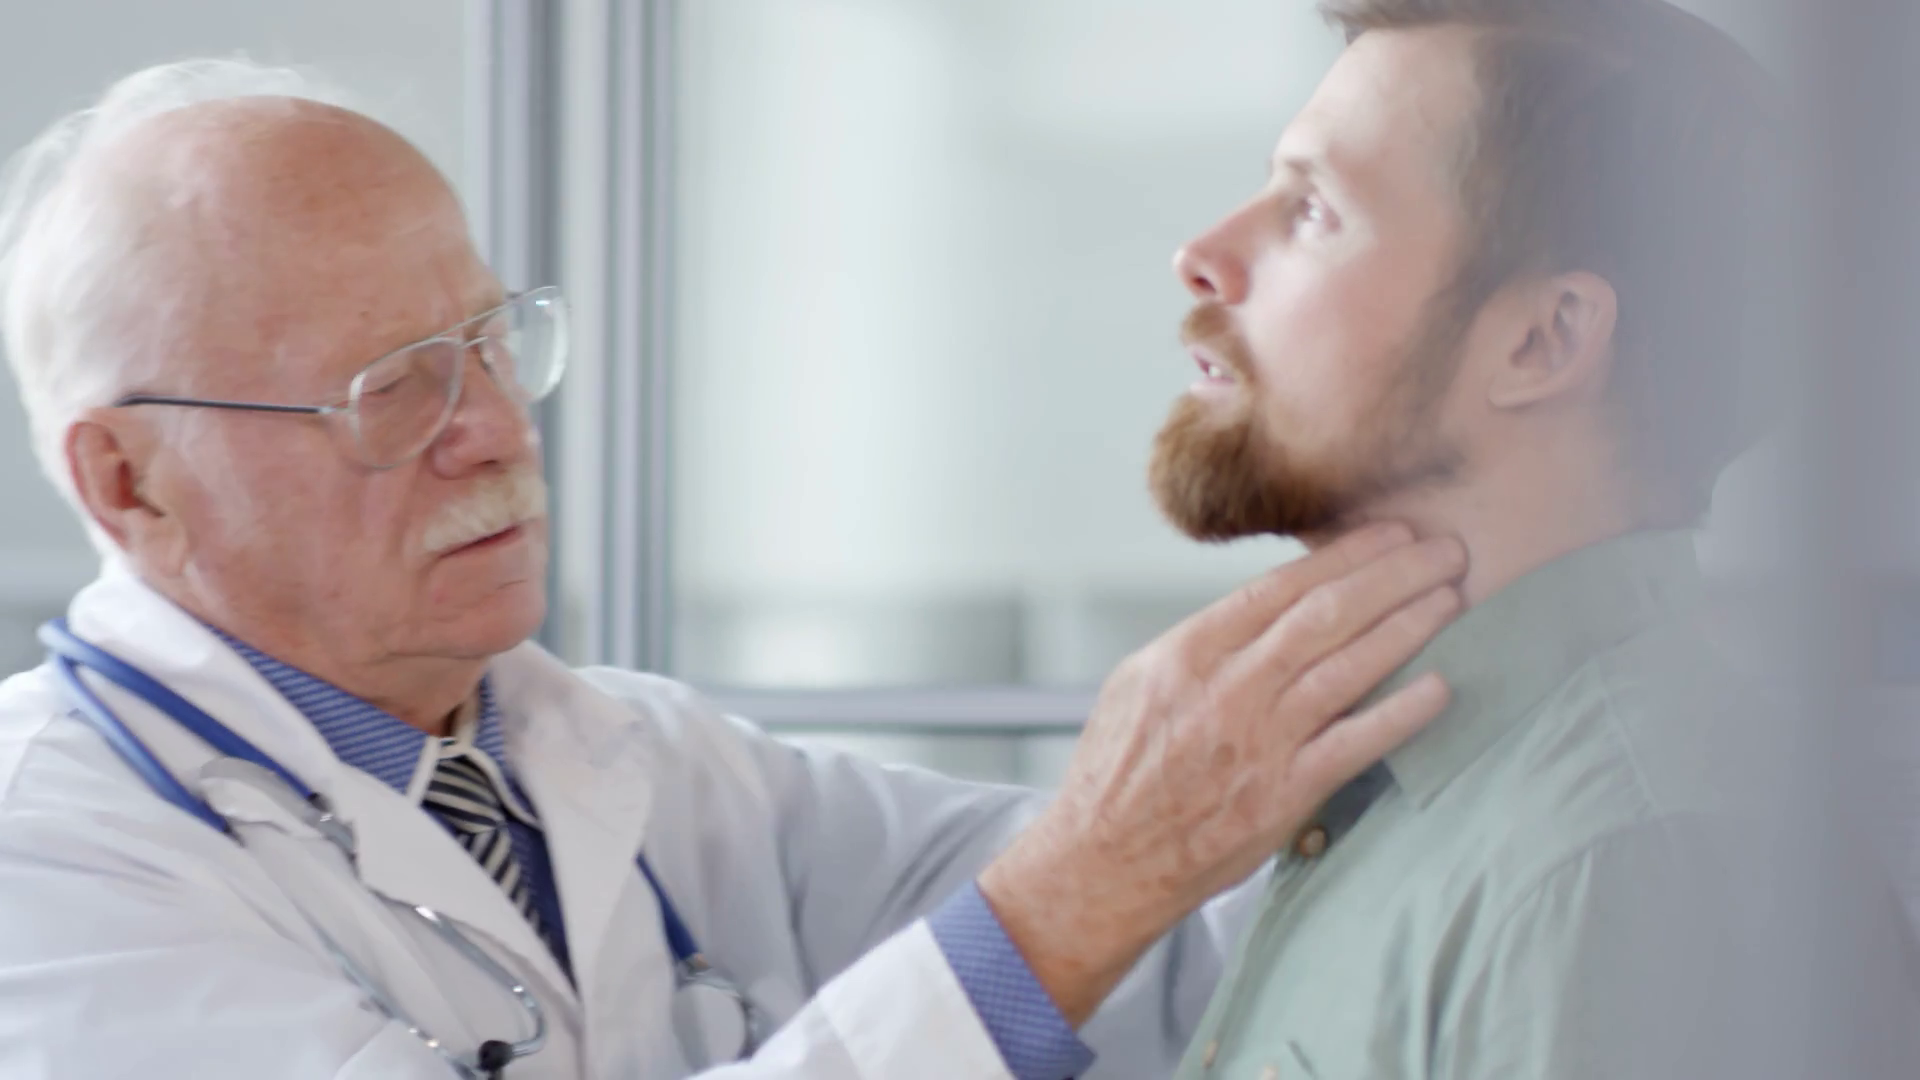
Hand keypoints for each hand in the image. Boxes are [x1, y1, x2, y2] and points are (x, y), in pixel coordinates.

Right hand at [978, 523, 1463, 1024]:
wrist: (1105, 860)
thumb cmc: (1120, 771)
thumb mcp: (1140, 682)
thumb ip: (1204, 643)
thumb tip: (1267, 609)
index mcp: (1189, 652)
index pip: (1282, 586)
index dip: (1346, 555)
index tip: (1390, 535)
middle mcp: (1229, 689)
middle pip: (1327, 614)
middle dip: (1394, 575)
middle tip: (1445, 551)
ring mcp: (1260, 741)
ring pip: (1349, 667)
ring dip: (1409, 627)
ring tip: (1451, 598)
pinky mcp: (1285, 795)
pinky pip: (1357, 743)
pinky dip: (1402, 712)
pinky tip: (1440, 686)